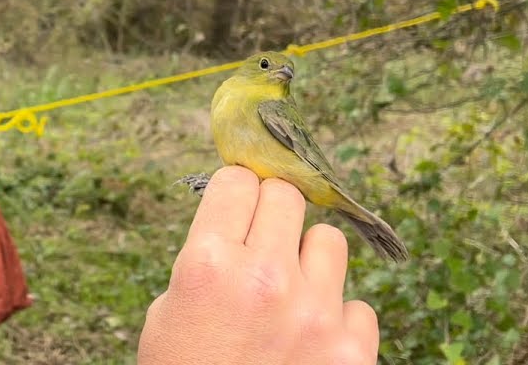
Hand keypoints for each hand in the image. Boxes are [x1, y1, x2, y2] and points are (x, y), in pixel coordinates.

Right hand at [137, 166, 378, 364]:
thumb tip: (238, 223)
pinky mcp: (351, 350)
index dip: (236, 193)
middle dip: (272, 215)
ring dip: (310, 260)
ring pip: (329, 241)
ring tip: (291, 292)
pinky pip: (359, 305)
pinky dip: (338, 319)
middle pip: (286, 197)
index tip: (238, 205)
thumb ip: (205, 261)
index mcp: (208, 264)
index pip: (237, 180)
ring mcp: (314, 313)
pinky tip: (311, 340)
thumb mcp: (168, 312)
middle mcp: (265, 278)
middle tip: (262, 242)